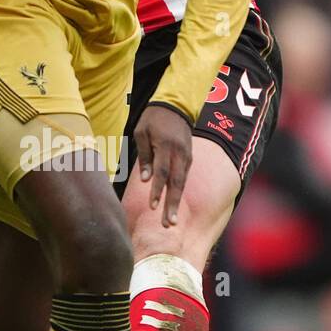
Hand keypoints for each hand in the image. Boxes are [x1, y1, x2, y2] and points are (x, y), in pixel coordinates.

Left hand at [134, 103, 192, 226]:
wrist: (176, 106)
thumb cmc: (153, 119)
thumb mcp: (141, 133)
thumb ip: (144, 156)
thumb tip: (145, 179)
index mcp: (166, 146)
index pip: (161, 172)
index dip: (157, 190)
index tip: (153, 207)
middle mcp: (179, 153)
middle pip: (176, 183)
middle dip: (172, 205)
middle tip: (169, 224)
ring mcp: (186, 156)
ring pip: (182, 183)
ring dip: (176, 202)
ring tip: (172, 221)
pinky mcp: (188, 158)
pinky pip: (184, 177)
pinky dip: (179, 192)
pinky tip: (174, 205)